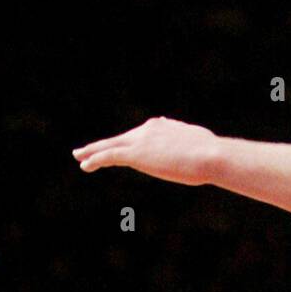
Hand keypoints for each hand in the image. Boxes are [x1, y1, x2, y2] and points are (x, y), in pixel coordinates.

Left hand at [72, 117, 220, 185]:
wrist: (209, 155)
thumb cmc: (211, 155)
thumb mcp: (200, 146)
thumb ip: (190, 144)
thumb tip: (198, 144)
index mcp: (163, 127)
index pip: (142, 135)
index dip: (131, 143)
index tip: (123, 147)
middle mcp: (148, 129)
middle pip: (121, 138)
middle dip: (104, 144)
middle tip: (87, 148)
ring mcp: (141, 141)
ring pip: (110, 145)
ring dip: (93, 151)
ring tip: (79, 156)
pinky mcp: (136, 154)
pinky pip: (110, 155)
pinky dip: (95, 159)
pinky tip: (84, 165)